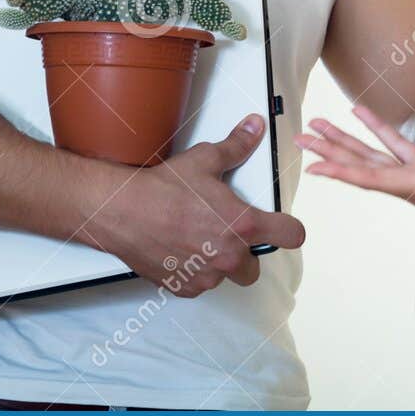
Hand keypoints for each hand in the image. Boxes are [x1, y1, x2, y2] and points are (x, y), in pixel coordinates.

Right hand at [87, 114, 304, 295]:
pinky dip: (195, 272)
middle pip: (255, 266)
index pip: (291, 235)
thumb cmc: (162, 189)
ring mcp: (207, 276)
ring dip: (217, 263)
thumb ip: (236, 147)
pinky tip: (180, 250)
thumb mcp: (205, 160)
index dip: (290, 229)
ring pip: (225, 276)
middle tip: (224, 233)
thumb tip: (254, 128)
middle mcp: (229, 256)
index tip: (284, 226)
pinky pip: (200, 284)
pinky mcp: (185, 287)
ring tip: (196, 238)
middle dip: (244, 252)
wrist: (122, 212)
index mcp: (242, 225)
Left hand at [296, 103, 414, 218]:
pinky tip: (359, 115)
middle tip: (301, 138)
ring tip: (319, 126)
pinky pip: (394, 148)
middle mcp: (414, 185)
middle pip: (363, 167)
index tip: (315, 168)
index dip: (344, 171)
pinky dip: (376, 131)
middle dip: (331, 152)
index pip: (374, 179)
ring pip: (373, 158)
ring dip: (346, 141)